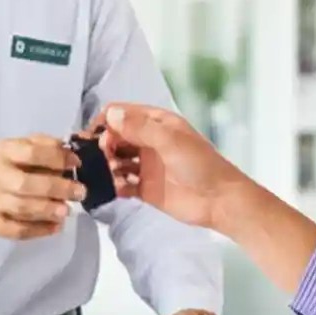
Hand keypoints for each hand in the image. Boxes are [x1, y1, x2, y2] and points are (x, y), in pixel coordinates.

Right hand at [0, 135, 85, 239]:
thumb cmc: (8, 163)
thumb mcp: (22, 145)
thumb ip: (47, 146)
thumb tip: (72, 156)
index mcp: (5, 151)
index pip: (30, 153)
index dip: (56, 158)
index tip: (76, 163)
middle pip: (25, 184)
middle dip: (56, 188)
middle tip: (80, 192)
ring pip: (20, 208)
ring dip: (48, 210)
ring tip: (67, 210)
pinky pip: (16, 230)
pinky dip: (38, 230)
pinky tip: (56, 227)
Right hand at [97, 104, 248, 230]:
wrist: (219, 200)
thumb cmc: (199, 164)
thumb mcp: (170, 140)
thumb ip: (140, 128)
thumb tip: (111, 114)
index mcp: (156, 123)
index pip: (122, 114)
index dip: (107, 121)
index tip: (96, 135)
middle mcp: (148, 142)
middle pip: (115, 136)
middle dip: (103, 144)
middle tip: (102, 157)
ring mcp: (145, 165)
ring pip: (115, 159)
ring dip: (106, 164)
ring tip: (107, 173)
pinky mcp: (144, 188)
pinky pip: (122, 183)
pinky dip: (114, 185)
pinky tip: (114, 188)